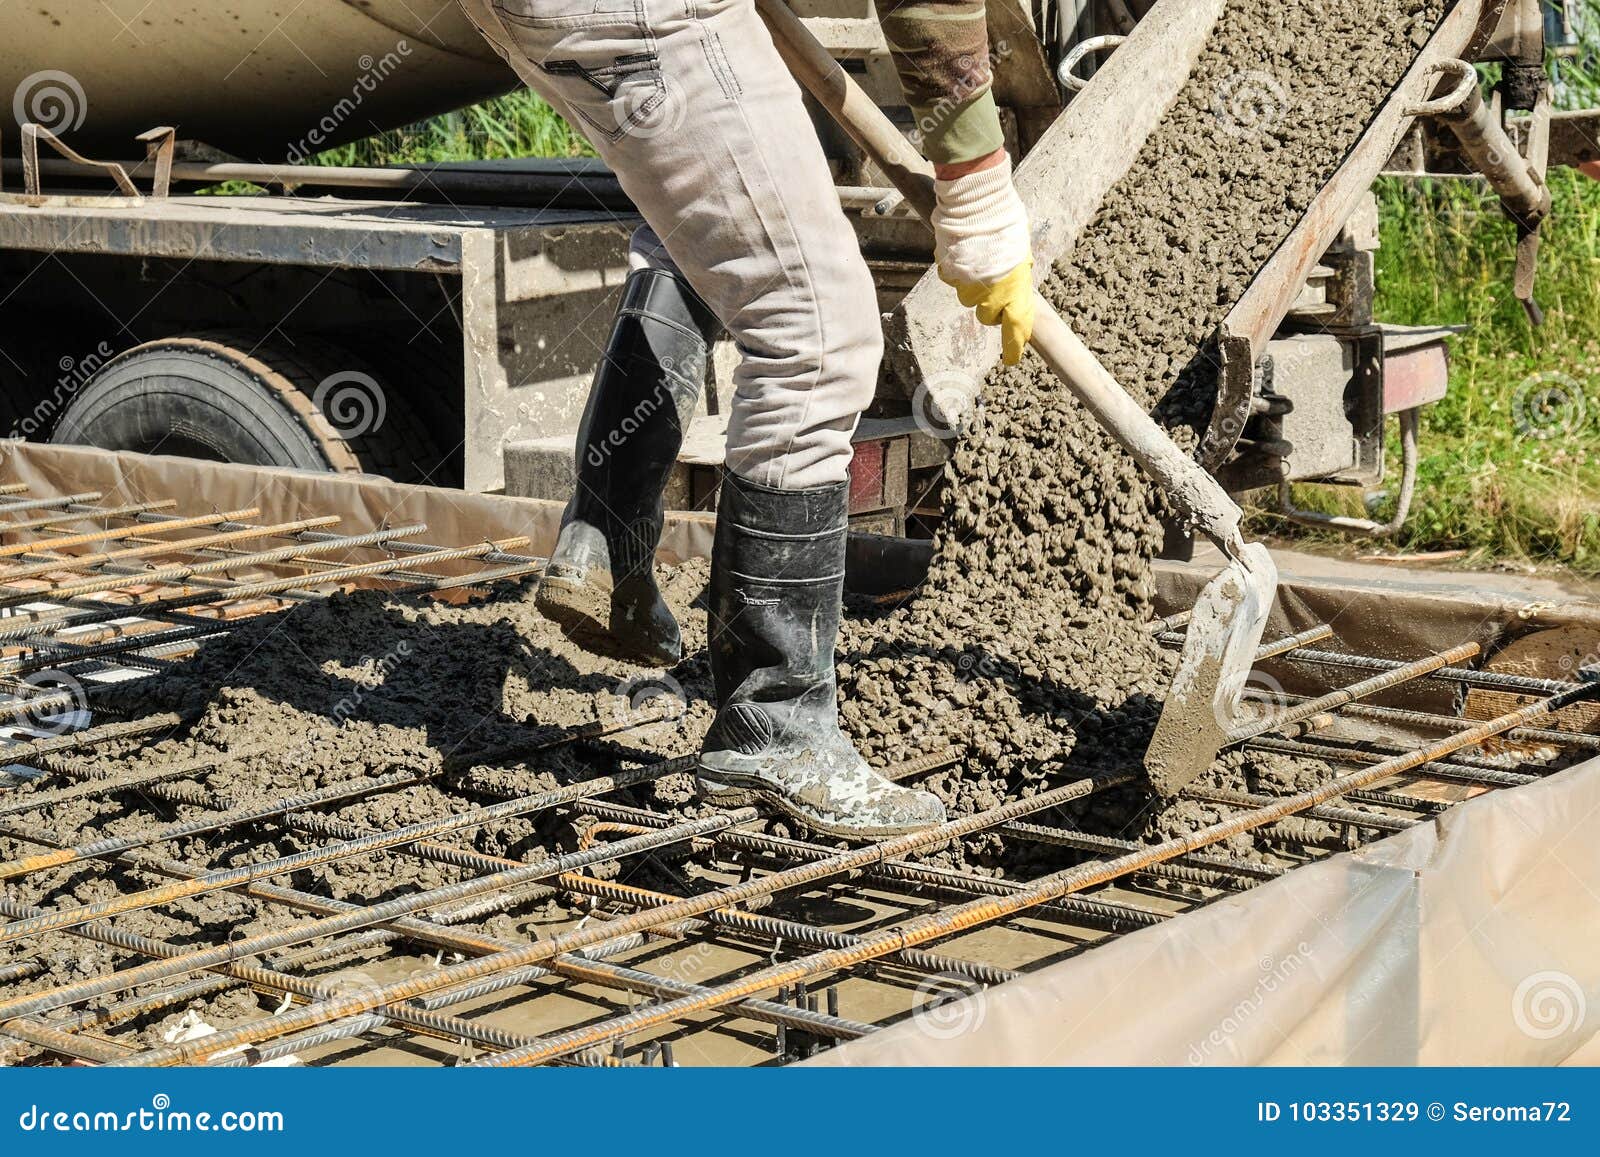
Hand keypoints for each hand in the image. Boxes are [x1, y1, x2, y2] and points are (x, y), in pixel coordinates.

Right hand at [931, 151, 1034, 364]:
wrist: (976, 201)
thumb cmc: (1005, 222)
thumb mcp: (1021, 251)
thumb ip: (1019, 274)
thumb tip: (1017, 282)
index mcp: (1014, 289)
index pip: (1016, 328)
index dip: (1013, 346)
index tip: (1011, 358)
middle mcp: (989, 293)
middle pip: (986, 316)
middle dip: (990, 306)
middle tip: (994, 285)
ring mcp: (966, 286)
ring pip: (967, 299)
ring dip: (973, 287)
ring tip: (978, 261)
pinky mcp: (947, 274)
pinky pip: (952, 280)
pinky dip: (957, 271)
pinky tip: (964, 253)